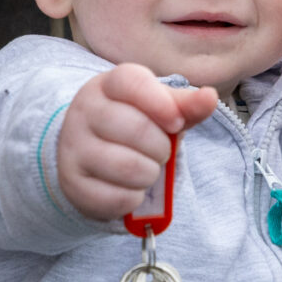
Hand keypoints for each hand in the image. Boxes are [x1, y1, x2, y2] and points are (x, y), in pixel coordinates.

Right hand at [56, 64, 217, 221]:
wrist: (90, 156)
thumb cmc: (133, 125)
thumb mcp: (160, 110)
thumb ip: (185, 105)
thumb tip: (209, 97)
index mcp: (106, 85)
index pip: (133, 83)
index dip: (162, 104)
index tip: (176, 123)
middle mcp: (83, 111)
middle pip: (136, 129)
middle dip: (162, 148)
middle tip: (161, 152)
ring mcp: (73, 147)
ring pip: (127, 167)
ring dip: (150, 175)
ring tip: (147, 170)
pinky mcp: (72, 182)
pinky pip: (116, 197)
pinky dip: (134, 198)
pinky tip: (131, 188)